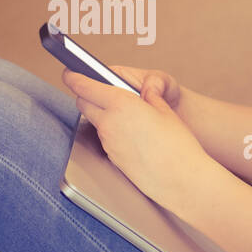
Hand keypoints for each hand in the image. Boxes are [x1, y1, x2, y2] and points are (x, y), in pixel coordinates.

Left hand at [61, 66, 209, 211]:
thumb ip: (149, 96)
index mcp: (121, 105)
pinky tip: (131, 134)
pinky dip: (111, 131)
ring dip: (101, 113)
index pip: (84, 86)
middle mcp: (109, 123)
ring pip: (95, 121)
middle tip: (97, 89)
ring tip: (125, 114)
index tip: (70, 72)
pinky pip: (105, 138)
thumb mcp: (165, 110)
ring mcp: (108, 142)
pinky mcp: (112, 157)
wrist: (181, 180)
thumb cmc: (177, 146)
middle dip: (85, 94)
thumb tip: (144, 91)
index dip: (74, 76)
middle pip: (83, 103)